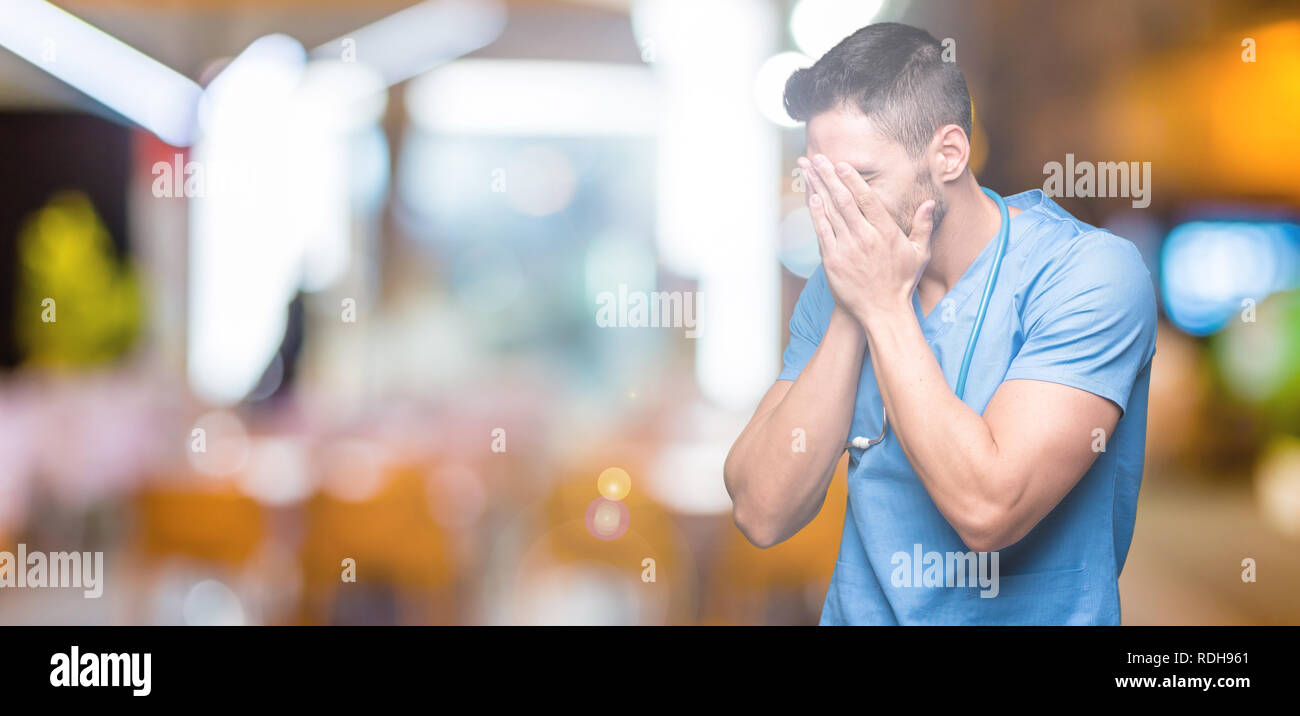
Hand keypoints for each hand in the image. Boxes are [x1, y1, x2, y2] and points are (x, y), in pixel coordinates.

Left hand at [798, 154, 935, 326]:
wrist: (882, 312)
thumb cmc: (901, 283)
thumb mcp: (919, 254)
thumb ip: (923, 226)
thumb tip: (930, 202)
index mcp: (886, 232)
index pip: (866, 199)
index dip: (852, 179)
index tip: (841, 164)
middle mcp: (865, 237)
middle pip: (844, 200)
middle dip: (828, 176)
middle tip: (817, 158)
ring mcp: (847, 249)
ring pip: (830, 212)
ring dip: (818, 188)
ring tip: (808, 170)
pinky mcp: (832, 261)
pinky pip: (822, 232)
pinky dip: (816, 213)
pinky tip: (811, 197)